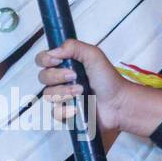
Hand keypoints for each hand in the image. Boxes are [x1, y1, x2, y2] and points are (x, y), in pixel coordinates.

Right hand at [36, 39, 161, 135]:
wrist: (118, 103)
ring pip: (48, 95)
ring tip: (81, 91)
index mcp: (67, 65)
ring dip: (64, 93)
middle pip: (43, 77)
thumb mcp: (94, 56)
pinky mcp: (66, 113)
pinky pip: (55, 112)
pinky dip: (66, 109)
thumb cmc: (108, 79)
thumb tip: (54, 51)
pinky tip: (78, 107)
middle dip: (57, 76)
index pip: (43, 59)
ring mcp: (63, 97)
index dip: (45, 59)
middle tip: (75, 76)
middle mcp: (62, 80)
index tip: (57, 61)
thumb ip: (74, 47)